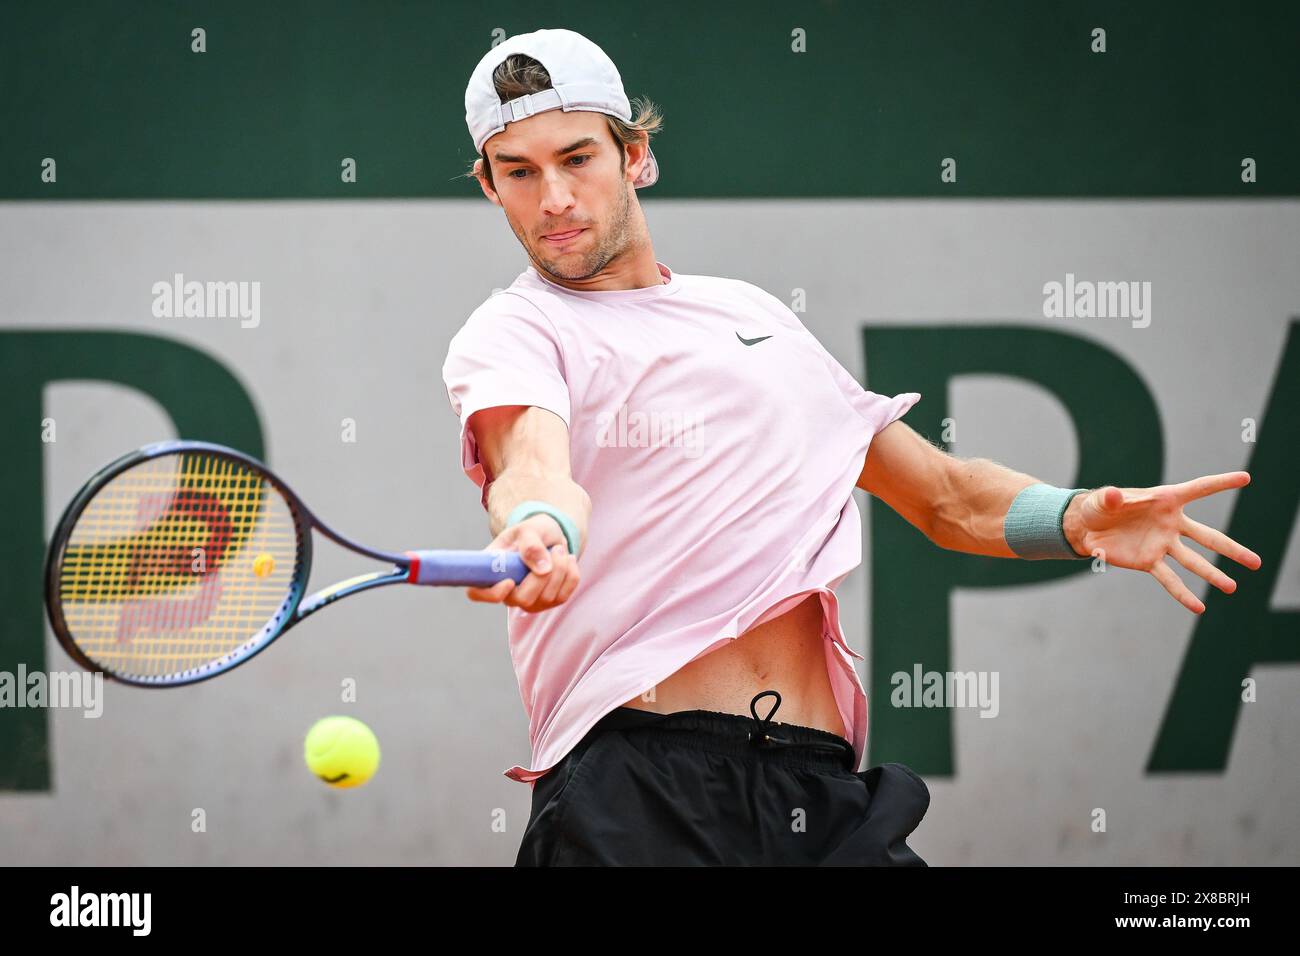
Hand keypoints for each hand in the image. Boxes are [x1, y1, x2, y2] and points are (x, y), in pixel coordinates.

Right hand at [465, 514, 580, 611]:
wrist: (550, 537)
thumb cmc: (532, 532)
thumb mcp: (529, 529)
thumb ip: (531, 544)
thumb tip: (542, 568)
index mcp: (490, 570)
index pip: (477, 593)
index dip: (492, 594)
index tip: (510, 581)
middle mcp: (506, 591)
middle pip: (522, 599)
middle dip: (542, 575)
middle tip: (554, 550)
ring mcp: (528, 600)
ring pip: (546, 598)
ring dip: (560, 569)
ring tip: (559, 549)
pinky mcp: (548, 602)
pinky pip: (564, 595)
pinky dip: (570, 575)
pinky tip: (566, 560)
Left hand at [1062, 472, 1261, 613]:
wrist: (1088, 527)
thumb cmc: (1101, 506)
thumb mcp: (1102, 499)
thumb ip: (1109, 497)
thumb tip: (1113, 495)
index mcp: (1165, 500)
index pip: (1198, 489)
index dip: (1220, 482)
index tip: (1246, 477)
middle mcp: (1171, 524)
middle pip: (1208, 538)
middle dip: (1232, 550)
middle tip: (1256, 563)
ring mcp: (1162, 544)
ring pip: (1193, 561)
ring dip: (1212, 575)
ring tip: (1232, 587)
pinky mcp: (1148, 561)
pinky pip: (1169, 579)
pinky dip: (1182, 593)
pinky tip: (1198, 607)